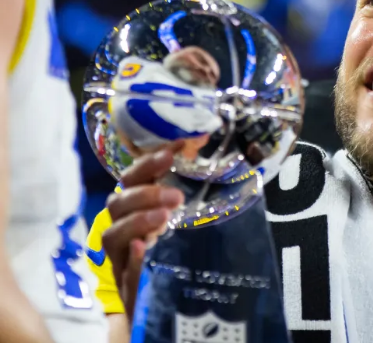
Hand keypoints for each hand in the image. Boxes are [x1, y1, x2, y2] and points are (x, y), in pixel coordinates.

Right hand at [102, 144, 184, 319]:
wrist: (145, 293)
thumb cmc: (157, 243)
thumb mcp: (166, 213)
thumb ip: (173, 185)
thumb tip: (191, 147)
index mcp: (129, 205)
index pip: (132, 177)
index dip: (150, 162)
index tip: (174, 149)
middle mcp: (116, 224)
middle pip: (118, 203)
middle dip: (145, 194)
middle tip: (176, 195)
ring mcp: (115, 251)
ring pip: (113, 232)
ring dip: (138, 220)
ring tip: (164, 217)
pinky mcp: (121, 277)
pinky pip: (120, 267)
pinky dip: (130, 256)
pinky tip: (141, 248)